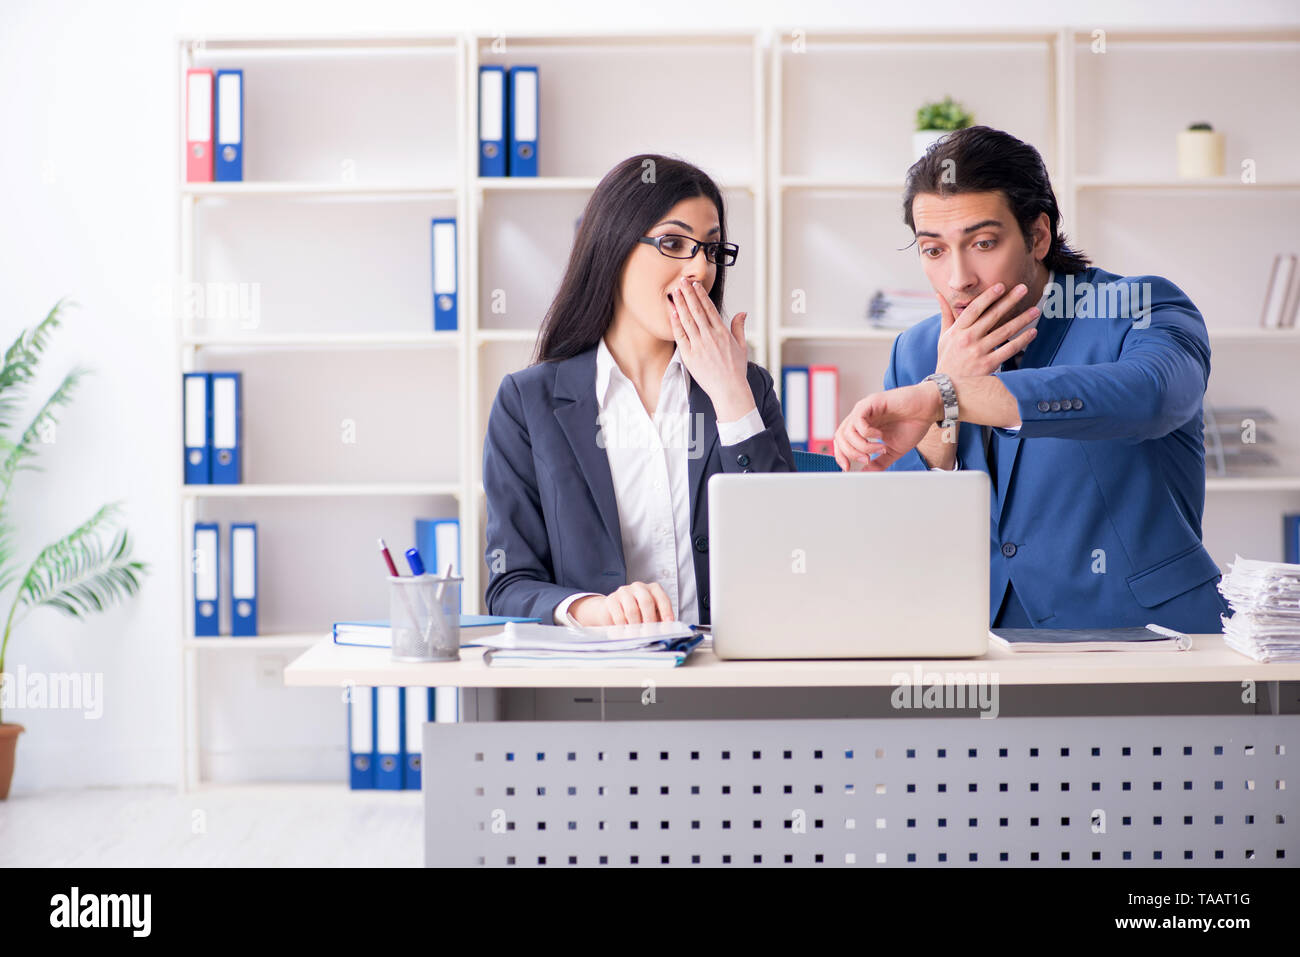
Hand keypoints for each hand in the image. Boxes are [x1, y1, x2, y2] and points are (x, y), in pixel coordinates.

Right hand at [569, 581, 674, 625]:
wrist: (612, 610)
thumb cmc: (636, 613)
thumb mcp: (650, 614)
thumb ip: (658, 620)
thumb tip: (665, 632)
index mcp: (652, 589)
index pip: (662, 599)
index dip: (666, 612)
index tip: (668, 624)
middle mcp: (639, 587)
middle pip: (646, 601)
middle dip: (650, 619)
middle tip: (651, 633)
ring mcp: (624, 592)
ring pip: (632, 610)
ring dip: (636, 626)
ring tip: (638, 635)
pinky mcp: (611, 599)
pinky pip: (619, 616)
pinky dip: (624, 627)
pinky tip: (626, 633)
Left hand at [668, 278, 754, 421]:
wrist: (729, 390)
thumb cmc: (736, 370)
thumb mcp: (742, 346)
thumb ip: (739, 327)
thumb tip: (742, 313)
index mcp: (722, 332)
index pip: (709, 308)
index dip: (701, 295)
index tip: (695, 284)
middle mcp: (710, 336)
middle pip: (696, 310)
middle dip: (688, 294)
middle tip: (681, 281)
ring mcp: (699, 346)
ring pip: (687, 320)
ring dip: (681, 305)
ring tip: (675, 292)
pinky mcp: (690, 356)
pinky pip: (681, 336)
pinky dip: (676, 323)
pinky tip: (672, 313)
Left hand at [832, 383, 940, 471]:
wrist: (928, 408)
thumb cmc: (912, 424)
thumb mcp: (893, 450)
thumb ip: (879, 462)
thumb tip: (865, 473)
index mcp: (863, 428)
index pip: (842, 442)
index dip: (841, 455)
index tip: (848, 468)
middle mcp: (861, 418)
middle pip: (840, 437)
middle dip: (850, 453)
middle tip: (867, 460)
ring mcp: (865, 409)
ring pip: (847, 431)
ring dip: (861, 445)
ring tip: (879, 449)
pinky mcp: (871, 402)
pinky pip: (858, 419)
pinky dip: (867, 432)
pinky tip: (880, 435)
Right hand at [935, 282, 1038, 377]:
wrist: (946, 389)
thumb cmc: (946, 360)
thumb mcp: (943, 337)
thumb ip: (945, 315)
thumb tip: (939, 294)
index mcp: (957, 331)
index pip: (974, 309)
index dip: (988, 297)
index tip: (1001, 286)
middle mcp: (968, 339)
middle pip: (992, 316)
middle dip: (1009, 301)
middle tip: (1023, 289)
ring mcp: (978, 352)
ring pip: (1004, 332)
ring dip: (1021, 319)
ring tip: (1035, 310)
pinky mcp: (988, 365)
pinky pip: (1009, 350)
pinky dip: (1022, 341)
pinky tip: (1032, 332)